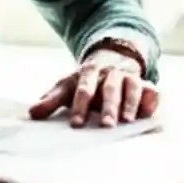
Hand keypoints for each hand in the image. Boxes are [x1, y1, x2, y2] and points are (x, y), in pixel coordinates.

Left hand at [28, 48, 158, 127]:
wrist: (113, 57)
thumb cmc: (86, 80)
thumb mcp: (68, 85)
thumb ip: (51, 100)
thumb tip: (31, 114)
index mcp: (89, 71)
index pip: (83, 88)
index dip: (80, 105)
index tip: (76, 124)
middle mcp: (111, 73)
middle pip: (110, 89)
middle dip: (109, 107)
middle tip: (106, 126)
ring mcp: (129, 77)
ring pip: (132, 88)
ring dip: (130, 104)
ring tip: (127, 122)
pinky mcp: (145, 85)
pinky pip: (152, 91)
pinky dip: (151, 101)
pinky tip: (148, 114)